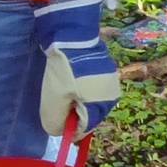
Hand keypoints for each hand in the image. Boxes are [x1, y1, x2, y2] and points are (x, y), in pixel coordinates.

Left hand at [33, 0, 121, 137]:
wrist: (72, 35)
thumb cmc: (64, 71)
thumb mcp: (55, 100)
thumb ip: (56, 121)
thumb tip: (58, 131)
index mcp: (103, 105)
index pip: (85, 129)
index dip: (68, 128)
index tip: (55, 117)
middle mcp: (111, 95)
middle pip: (88, 114)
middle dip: (71, 111)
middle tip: (57, 98)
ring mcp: (109, 79)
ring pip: (88, 99)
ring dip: (73, 97)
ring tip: (61, 85)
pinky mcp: (103, 67)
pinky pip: (89, 85)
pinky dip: (77, 85)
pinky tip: (67, 75)